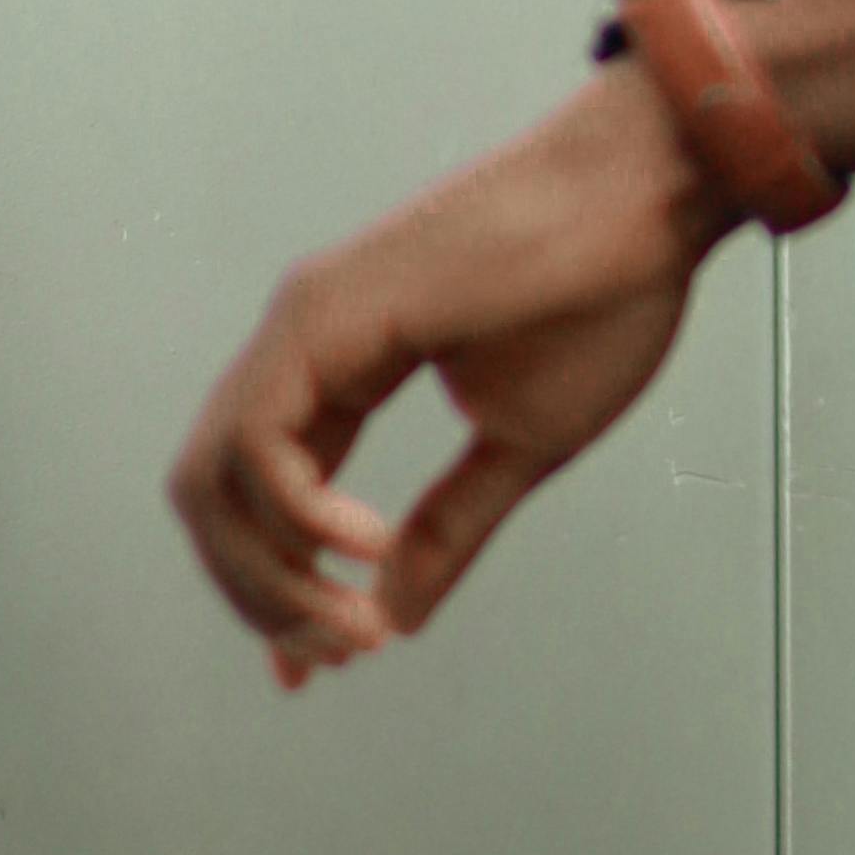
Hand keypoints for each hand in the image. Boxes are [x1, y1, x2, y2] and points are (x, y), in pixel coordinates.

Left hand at [169, 65, 732, 685]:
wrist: (645, 192)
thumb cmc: (602, 291)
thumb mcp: (520, 446)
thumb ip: (447, 533)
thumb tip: (391, 613)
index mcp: (342, 365)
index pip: (266, 491)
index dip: (275, 589)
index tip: (321, 662)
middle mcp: (304, 340)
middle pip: (210, 495)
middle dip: (256, 594)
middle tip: (330, 654)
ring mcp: (304, 322)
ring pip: (213, 477)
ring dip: (268, 573)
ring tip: (350, 622)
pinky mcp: (325, 315)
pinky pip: (261, 441)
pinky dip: (299, 514)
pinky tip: (369, 544)